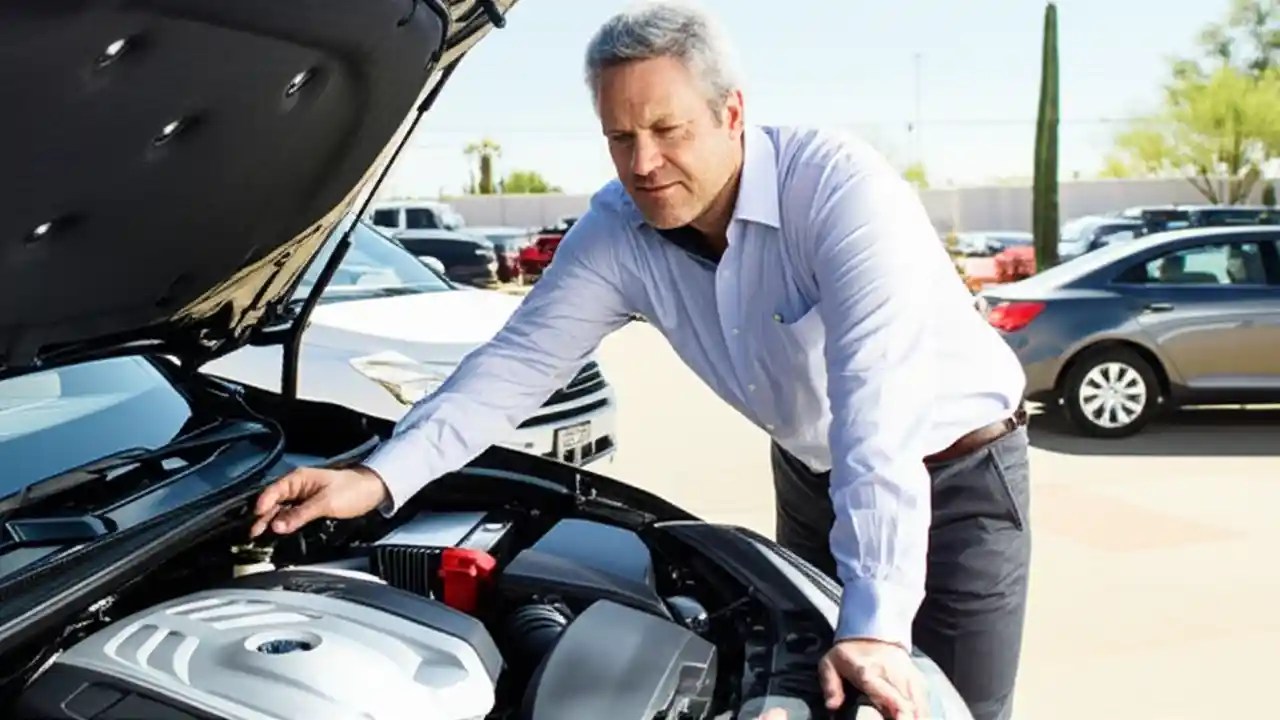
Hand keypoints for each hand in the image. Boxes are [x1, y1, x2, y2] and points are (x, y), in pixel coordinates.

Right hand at [249, 465, 388, 537]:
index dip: (263, 505)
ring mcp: (303, 497)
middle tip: (253, 533)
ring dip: (272, 521)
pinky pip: (291, 515)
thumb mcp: (326, 503)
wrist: (373, 491)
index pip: (273, 491)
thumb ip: (301, 515)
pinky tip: (278, 532)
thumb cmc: (353, 489)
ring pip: (281, 510)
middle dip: (263, 517)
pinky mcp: (309, 506)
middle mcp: (298, 487)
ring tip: (261, 536)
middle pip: (273, 502)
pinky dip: (284, 523)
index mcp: (299, 479)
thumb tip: (278, 525)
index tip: (256, 519)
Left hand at [818, 639, 927, 718]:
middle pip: (908, 704)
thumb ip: (830, 686)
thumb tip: (832, 706)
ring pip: (920, 706)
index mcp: (868, 672)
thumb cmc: (850, 652)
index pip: (886, 693)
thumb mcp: (830, 663)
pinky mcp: (918, 680)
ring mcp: (908, 678)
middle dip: (907, 719)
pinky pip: (926, 703)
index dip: (897, 710)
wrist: (873, 632)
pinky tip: (916, 719)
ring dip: (916, 718)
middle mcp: (892, 675)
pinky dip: (923, 714)